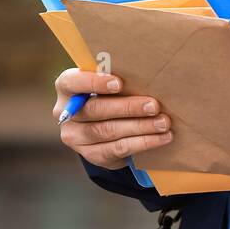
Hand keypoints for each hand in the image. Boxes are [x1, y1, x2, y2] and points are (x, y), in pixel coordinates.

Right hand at [54, 68, 172, 169]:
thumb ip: (117, 77)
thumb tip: (147, 74)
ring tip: (163, 123)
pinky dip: (143, 143)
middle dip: (128, 107)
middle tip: (154, 105)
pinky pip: (118, 149)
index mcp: (66, 88)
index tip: (119, 83)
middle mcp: (66, 114)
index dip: (94, 83)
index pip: (72, 83)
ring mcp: (76, 137)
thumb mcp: (108, 81)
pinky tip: (161, 138)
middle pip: (95, 110)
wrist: (106, 122)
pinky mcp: (91, 155)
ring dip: (140, 127)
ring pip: (108, 131)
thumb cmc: (110, 92)